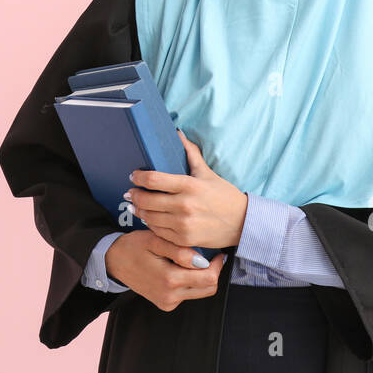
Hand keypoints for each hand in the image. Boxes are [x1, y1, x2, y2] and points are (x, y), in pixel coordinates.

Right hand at [103, 230, 226, 312]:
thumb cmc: (133, 247)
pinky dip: (190, 282)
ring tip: (193, 261)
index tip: (217, 252)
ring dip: (202, 277)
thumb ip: (179, 250)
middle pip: (209, 288)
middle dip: (213, 271)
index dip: (217, 263)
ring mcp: (168, 302)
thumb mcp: (154, 240)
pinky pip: (188, 294)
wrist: (113, 262)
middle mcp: (170, 296)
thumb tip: (202, 260)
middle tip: (210, 256)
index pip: (208, 278)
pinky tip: (180, 269)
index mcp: (169, 279)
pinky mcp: (166, 304)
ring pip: (200, 292)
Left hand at [124, 129, 248, 249]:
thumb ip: (191, 153)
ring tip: (135, 206)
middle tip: (130, 193)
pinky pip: (158, 232)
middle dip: (134, 195)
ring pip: (149, 217)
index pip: (154, 179)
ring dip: (139, 211)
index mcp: (189, 185)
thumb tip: (178, 133)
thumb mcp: (208, 173)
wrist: (242, 223)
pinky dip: (151, 224)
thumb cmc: (224, 196)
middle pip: (146, 199)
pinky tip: (149, 219)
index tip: (134, 176)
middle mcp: (184, 205)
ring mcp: (183, 224)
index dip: (138, 177)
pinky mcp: (184, 239)